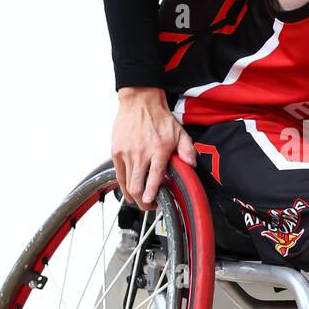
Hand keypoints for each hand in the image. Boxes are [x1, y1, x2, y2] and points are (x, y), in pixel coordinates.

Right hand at [112, 88, 196, 210]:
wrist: (140, 102)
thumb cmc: (159, 118)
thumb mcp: (180, 133)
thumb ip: (188, 150)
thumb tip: (192, 164)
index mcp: (158, 150)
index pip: (153, 179)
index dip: (152, 196)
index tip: (153, 204)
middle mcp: (141, 153)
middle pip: (136, 187)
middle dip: (142, 202)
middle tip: (148, 206)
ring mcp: (126, 153)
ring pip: (126, 184)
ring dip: (133, 196)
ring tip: (140, 200)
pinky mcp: (116, 152)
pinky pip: (118, 175)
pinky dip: (123, 186)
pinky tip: (129, 190)